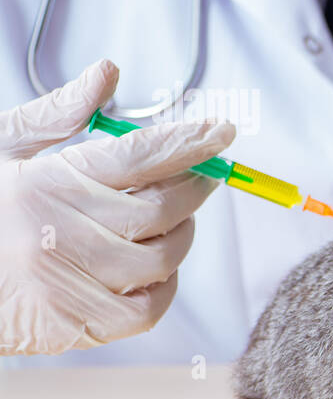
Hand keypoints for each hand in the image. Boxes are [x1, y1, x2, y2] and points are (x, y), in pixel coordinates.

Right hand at [0, 60, 236, 354]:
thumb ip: (57, 114)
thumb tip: (108, 74)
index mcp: (45, 183)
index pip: (138, 157)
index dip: (188, 143)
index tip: (222, 131)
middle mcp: (61, 233)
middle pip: (162, 208)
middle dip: (195, 186)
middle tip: (204, 174)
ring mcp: (71, 283)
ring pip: (163, 257)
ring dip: (182, 234)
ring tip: (172, 218)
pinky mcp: (77, 325)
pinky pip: (149, 308)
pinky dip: (164, 284)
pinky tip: (153, 266)